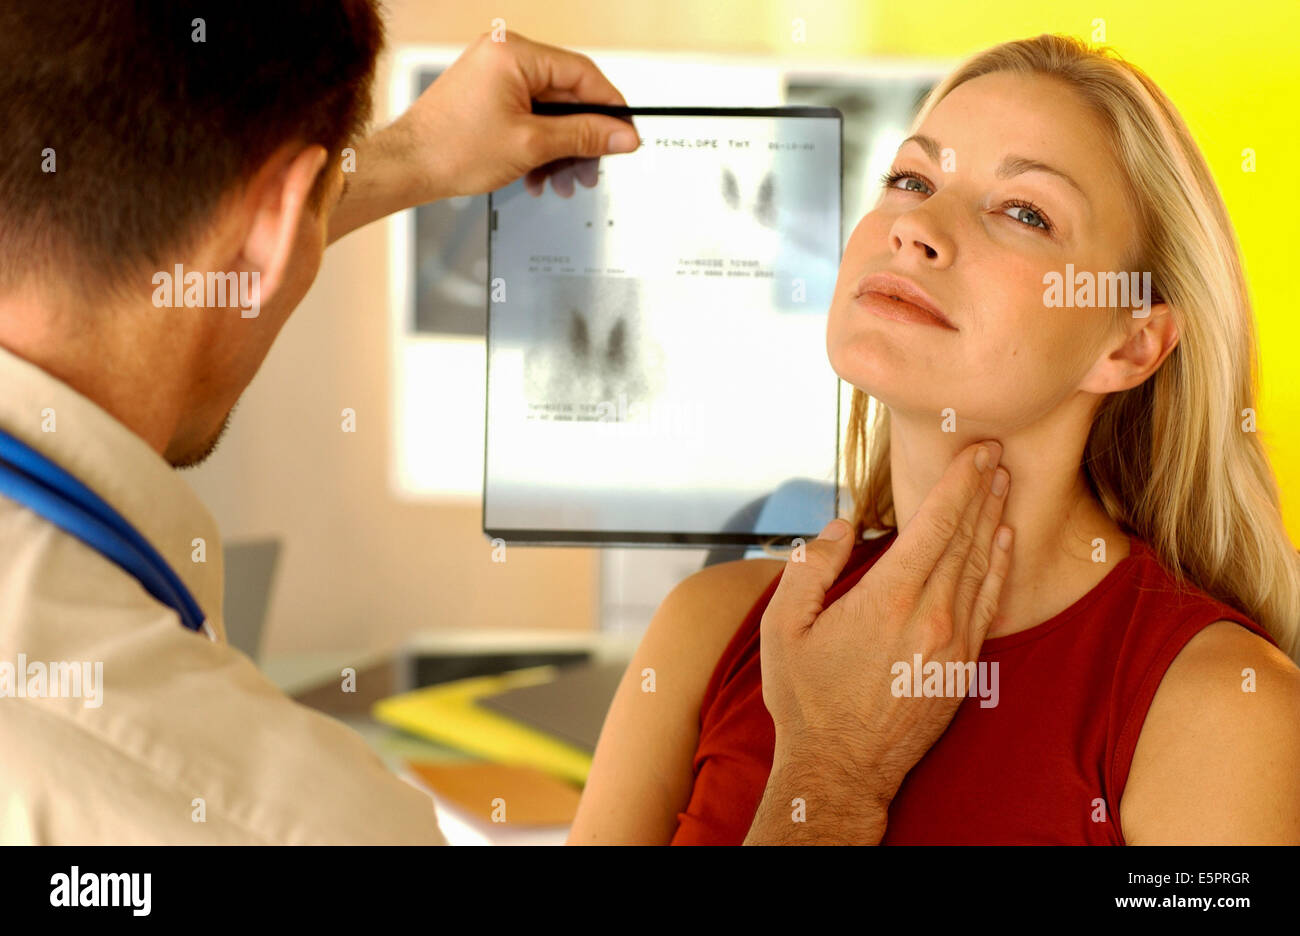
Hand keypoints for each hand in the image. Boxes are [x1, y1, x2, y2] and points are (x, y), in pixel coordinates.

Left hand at [392, 30, 637, 201]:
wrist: (407, 167)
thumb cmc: (451, 149)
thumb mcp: (532, 145)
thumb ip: (583, 136)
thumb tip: (621, 134)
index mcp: (515, 54)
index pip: (583, 74)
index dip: (610, 108)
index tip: (626, 134)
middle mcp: (504, 56)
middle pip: (566, 95)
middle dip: (582, 138)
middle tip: (593, 169)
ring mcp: (494, 75)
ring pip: (549, 111)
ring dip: (561, 149)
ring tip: (566, 181)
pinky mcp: (487, 96)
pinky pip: (528, 117)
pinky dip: (540, 146)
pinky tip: (541, 175)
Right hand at [751, 440, 1012, 838]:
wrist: (841, 769)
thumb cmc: (806, 697)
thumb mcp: (782, 627)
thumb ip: (811, 567)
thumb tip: (843, 526)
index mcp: (888, 599)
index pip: (936, 524)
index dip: (959, 482)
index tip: (975, 450)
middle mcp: (932, 617)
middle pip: (967, 537)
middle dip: (983, 488)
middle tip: (995, 450)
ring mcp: (954, 644)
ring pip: (983, 566)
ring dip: (995, 519)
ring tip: (1003, 482)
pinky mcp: (963, 668)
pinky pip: (989, 602)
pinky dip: (999, 565)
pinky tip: (1003, 541)